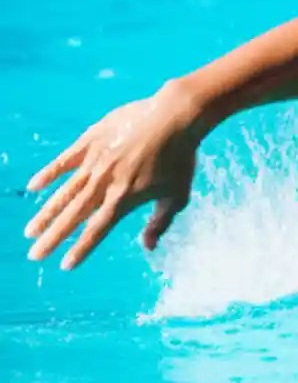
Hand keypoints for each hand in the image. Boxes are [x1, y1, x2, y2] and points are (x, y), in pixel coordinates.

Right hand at [24, 91, 202, 269]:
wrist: (176, 117)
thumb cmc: (181, 158)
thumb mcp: (177, 195)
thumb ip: (160, 223)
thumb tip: (148, 247)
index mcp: (126, 198)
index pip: (97, 230)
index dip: (81, 249)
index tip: (66, 265)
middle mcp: (106, 183)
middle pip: (74, 215)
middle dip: (53, 237)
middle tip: (35, 255)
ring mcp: (96, 161)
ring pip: (65, 192)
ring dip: (46, 213)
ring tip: (30, 231)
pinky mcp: (91, 141)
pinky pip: (65, 160)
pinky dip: (49, 173)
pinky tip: (33, 187)